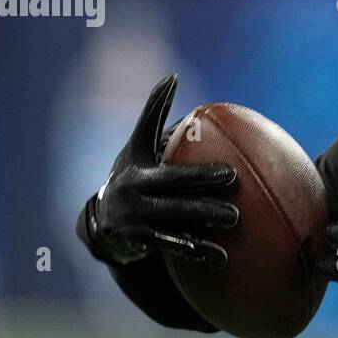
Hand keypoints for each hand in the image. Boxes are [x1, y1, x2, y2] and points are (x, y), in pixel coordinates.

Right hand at [77, 74, 238, 267]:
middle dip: (206, 207)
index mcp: (138, 173)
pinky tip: (219, 260)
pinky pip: (170, 251)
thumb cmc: (131, 173)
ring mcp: (135, 225)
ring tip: (229, 241)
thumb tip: (172, 76)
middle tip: (237, 212)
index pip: (173, 174)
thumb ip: (154, 113)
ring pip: (174, 232)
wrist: (100, 218)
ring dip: (202, 238)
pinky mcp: (138, 246)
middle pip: (176, 204)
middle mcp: (133, 199)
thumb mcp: (137, 145)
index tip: (231, 174)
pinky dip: (194, 254)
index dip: (201, 175)